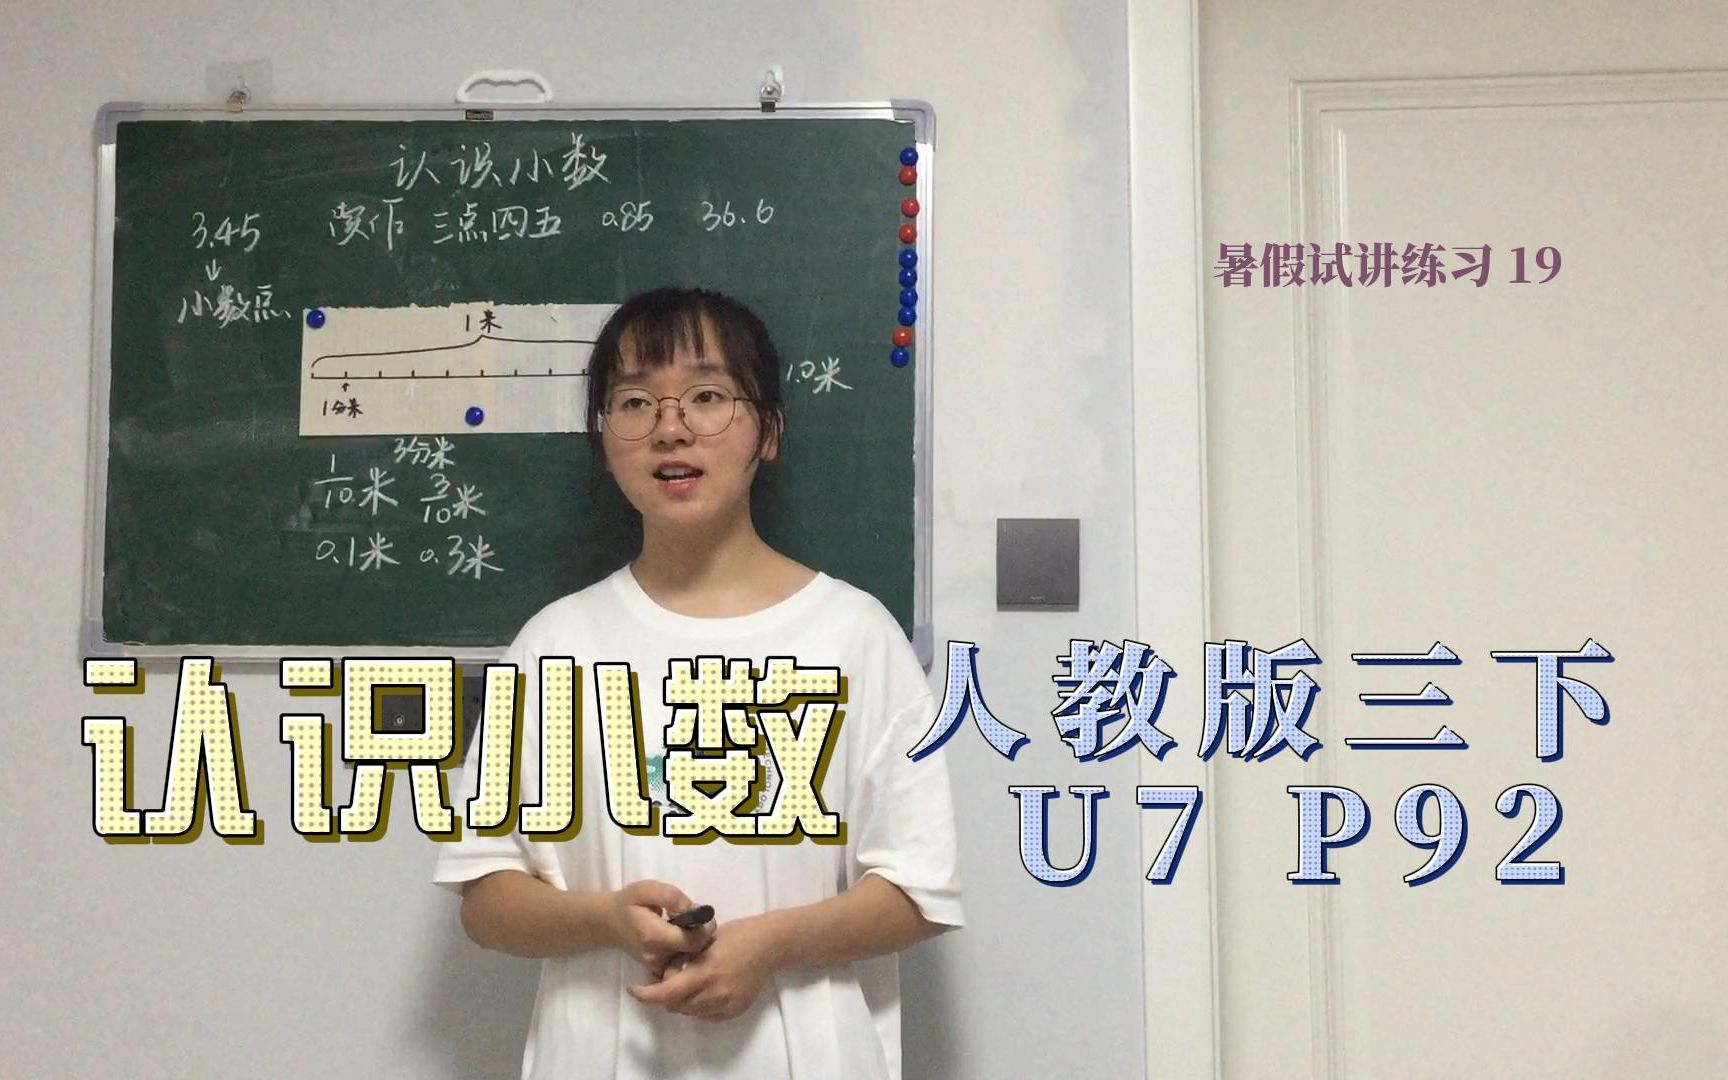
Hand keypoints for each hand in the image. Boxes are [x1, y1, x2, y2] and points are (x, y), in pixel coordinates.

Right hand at [604, 880, 713, 975]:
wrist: (608, 922)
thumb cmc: (629, 902)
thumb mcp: (649, 889)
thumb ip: (673, 897)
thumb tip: (695, 909)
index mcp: (655, 936)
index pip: (693, 940)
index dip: (705, 928)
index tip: (702, 915)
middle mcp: (656, 956)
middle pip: (694, 951)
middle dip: (702, 935)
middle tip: (696, 919)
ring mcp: (656, 966)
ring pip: (689, 958)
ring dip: (695, 943)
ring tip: (688, 927)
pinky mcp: (657, 969)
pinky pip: (680, 964)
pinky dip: (686, 951)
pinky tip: (680, 937)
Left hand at [626, 914, 784, 1021]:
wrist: (771, 945)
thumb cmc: (737, 935)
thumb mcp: (704, 941)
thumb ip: (683, 959)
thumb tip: (665, 972)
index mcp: (705, 972)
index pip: (667, 993)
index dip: (646, 995)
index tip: (633, 989)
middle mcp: (715, 994)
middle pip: (675, 1006)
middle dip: (665, 993)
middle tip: (672, 974)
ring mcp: (726, 1005)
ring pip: (689, 1012)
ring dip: (682, 1000)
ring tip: (692, 978)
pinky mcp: (734, 1011)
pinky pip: (705, 1015)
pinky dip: (698, 1005)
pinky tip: (706, 986)